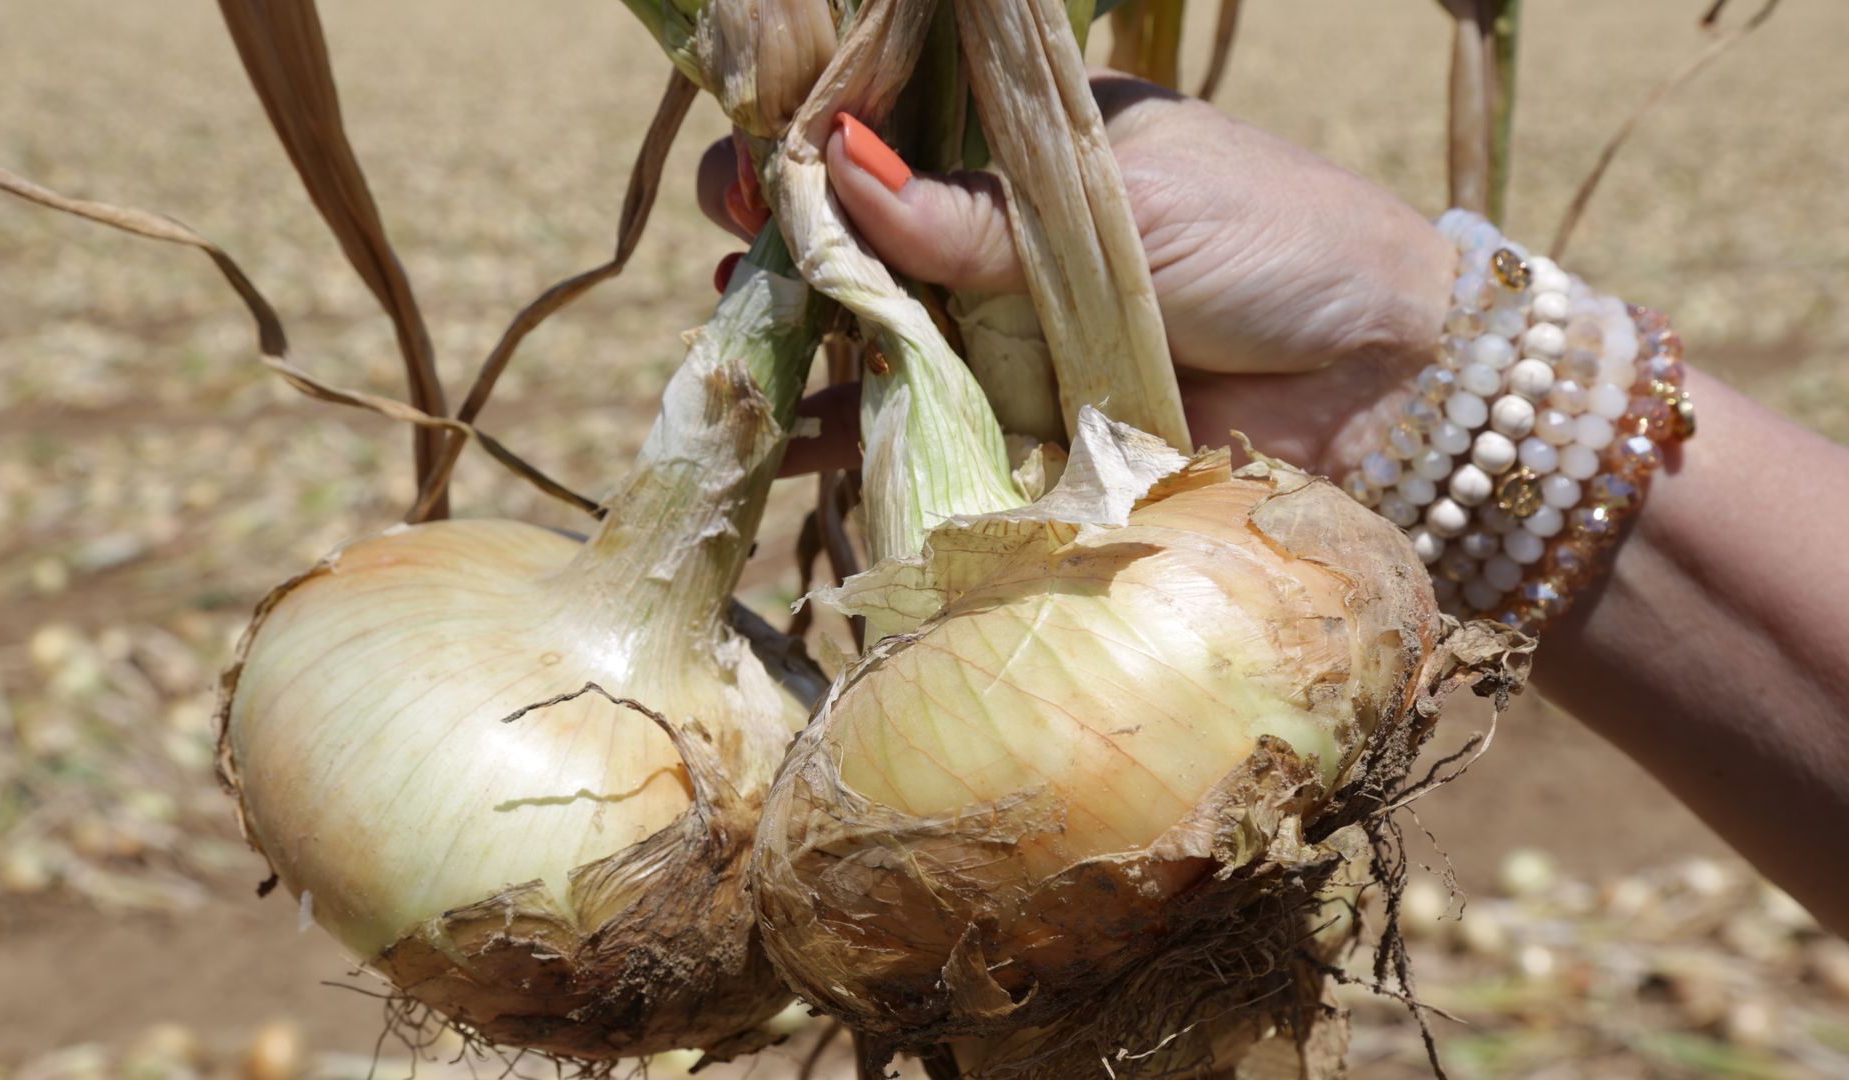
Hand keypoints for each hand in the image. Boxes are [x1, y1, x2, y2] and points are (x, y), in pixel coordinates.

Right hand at [698, 75, 1456, 476]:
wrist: (1385, 380)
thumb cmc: (1275, 243)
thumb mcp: (1124, 205)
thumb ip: (980, 215)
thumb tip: (841, 168)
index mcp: (1038, 156)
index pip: (905, 134)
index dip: (823, 141)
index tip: (761, 158)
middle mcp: (1013, 245)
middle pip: (874, 240)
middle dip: (795, 243)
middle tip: (735, 251)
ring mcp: (1018, 338)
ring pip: (885, 337)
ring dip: (806, 343)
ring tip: (734, 344)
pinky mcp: (1035, 429)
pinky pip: (928, 432)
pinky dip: (858, 442)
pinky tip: (786, 446)